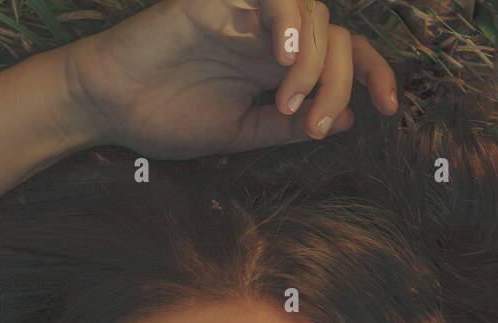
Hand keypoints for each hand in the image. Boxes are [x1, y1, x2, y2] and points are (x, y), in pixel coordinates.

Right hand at [60, 0, 397, 158]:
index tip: (389, 109)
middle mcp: (268, 33)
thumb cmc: (164, 117)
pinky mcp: (217, 0)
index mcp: (276, 63)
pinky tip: (283, 59)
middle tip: (310, 123)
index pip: (346, 52)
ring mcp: (246, 13)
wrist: (108, 106)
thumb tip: (346, 119)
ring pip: (315, 14)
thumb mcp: (240, 134)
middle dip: (340, 83)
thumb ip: (289, 125)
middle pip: (339, 36)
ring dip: (315, 62)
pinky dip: (288, 22)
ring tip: (287, 101)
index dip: (375, 74)